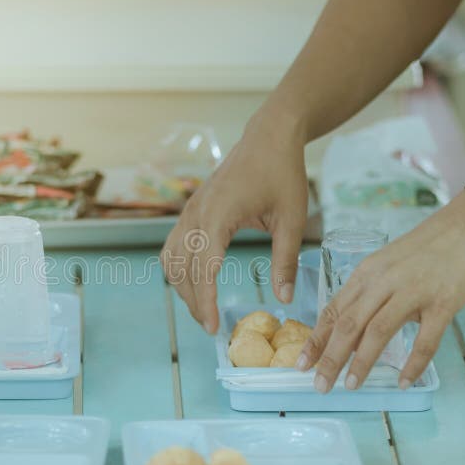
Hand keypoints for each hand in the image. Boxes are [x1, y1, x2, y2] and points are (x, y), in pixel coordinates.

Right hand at [160, 106, 308, 333]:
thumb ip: (286, 260)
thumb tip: (285, 298)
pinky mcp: (191, 210)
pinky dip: (178, 268)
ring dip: (183, 287)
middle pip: (183, 269)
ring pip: (172, 259)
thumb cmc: (282, 173)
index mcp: (218, 216)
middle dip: (194, 301)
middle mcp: (196, 214)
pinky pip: (173, 245)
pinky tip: (193, 282)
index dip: (206, 302)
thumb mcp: (292, 220)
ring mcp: (189, 211)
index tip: (213, 327)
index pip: (204, 270)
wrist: (268, 136)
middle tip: (213, 326)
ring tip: (203, 308)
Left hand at [296, 192, 464, 391]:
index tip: (300, 363)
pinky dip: (413, 363)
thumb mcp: (385, 266)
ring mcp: (413, 292)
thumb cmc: (424, 250)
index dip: (315, 340)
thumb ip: (368, 295)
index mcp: (365, 274)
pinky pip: (425, 339)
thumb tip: (351, 333)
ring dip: (361, 362)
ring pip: (378, 331)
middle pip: (348, 324)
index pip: (332, 311)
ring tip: (350, 386)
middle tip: (319, 385)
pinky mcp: (443, 303)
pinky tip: (403, 381)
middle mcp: (383, 282)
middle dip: (330, 358)